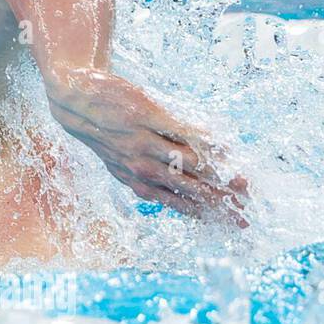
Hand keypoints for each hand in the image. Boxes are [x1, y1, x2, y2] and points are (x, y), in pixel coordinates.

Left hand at [44, 67, 249, 226]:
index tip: (234, 223)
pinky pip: (181, 131)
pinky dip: (204, 141)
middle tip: (249, 210)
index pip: (180, 203)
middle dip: (220, 201)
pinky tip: (224, 147)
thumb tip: (187, 193)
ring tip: (244, 184)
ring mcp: (143, 142)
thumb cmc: (104, 133)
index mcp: (137, 182)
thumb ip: (151, 179)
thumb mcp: (121, 163)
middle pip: (189, 187)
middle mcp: (141, 167)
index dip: (209, 214)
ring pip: (188, 163)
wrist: (74, 100)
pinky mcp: (145, 116)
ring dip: (218, 174)